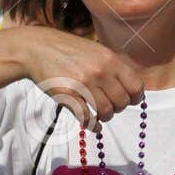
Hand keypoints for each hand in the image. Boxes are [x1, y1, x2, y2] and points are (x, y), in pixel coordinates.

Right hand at [20, 27, 143, 125]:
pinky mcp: (68, 96)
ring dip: (105, 116)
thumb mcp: (97, 50)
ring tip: (101, 114)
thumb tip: (132, 85)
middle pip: (122, 102)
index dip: (135, 97)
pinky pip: (87, 118)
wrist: (38, 48)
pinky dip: (93, 126)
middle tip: (111, 105)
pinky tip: (94, 126)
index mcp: (111, 60)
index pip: (136, 86)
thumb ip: (114, 65)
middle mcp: (100, 72)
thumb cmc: (69, 50)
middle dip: (119, 108)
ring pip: (106, 112)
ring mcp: (84, 85)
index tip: (130, 100)